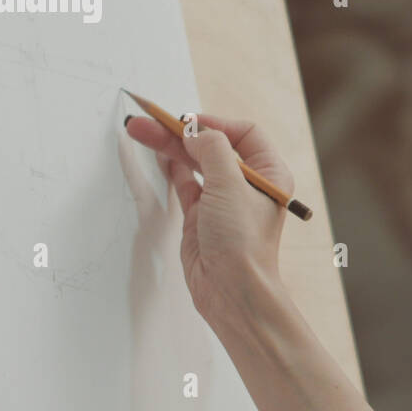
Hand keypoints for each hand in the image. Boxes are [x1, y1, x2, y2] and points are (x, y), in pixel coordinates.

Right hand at [125, 113, 294, 336]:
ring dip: (170, 147)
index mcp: (269, 173)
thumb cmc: (242, 242)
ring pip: (195, 163)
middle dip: (181, 132)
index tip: (187, 122)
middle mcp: (248, 185)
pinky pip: (186, 183)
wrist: (231, 290)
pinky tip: (159, 154)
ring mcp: (223, 200)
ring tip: (141, 130)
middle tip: (149, 120)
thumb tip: (196, 131)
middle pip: (213, 146)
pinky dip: (172, 167)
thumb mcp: (230, 185)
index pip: (245, 133)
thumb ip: (212, 150)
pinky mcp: (202, 216)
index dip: (215, 124)